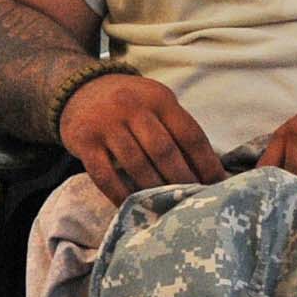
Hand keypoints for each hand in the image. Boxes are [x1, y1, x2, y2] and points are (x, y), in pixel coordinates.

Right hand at [57, 74, 222, 204]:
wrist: (78, 88)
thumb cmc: (129, 103)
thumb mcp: (155, 103)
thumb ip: (177, 128)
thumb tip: (208, 170)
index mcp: (158, 98)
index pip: (189, 134)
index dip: (206, 163)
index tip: (218, 186)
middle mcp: (132, 106)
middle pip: (164, 151)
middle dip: (182, 180)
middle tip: (193, 203)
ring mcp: (106, 123)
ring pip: (137, 165)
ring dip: (154, 190)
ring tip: (167, 208)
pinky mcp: (84, 141)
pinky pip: (105, 175)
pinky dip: (121, 195)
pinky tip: (131, 207)